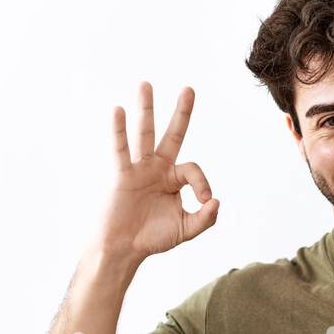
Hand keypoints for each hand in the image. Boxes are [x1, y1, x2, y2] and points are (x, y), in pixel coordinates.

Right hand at [96, 81, 219, 258]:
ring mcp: (139, 169)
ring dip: (146, 109)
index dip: (202, 183)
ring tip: (146, 84)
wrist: (124, 249)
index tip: (204, 201)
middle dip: (181, 114)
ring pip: (145, 134)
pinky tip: (118, 110)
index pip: (193, 170)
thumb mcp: (185, 230)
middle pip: (172, 135)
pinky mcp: (123, 175)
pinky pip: (121, 150)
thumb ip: (205, 219)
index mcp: (174, 180)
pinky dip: (119, 131)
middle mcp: (157, 169)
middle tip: (189, 89)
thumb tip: (216, 201)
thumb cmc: (152, 238)